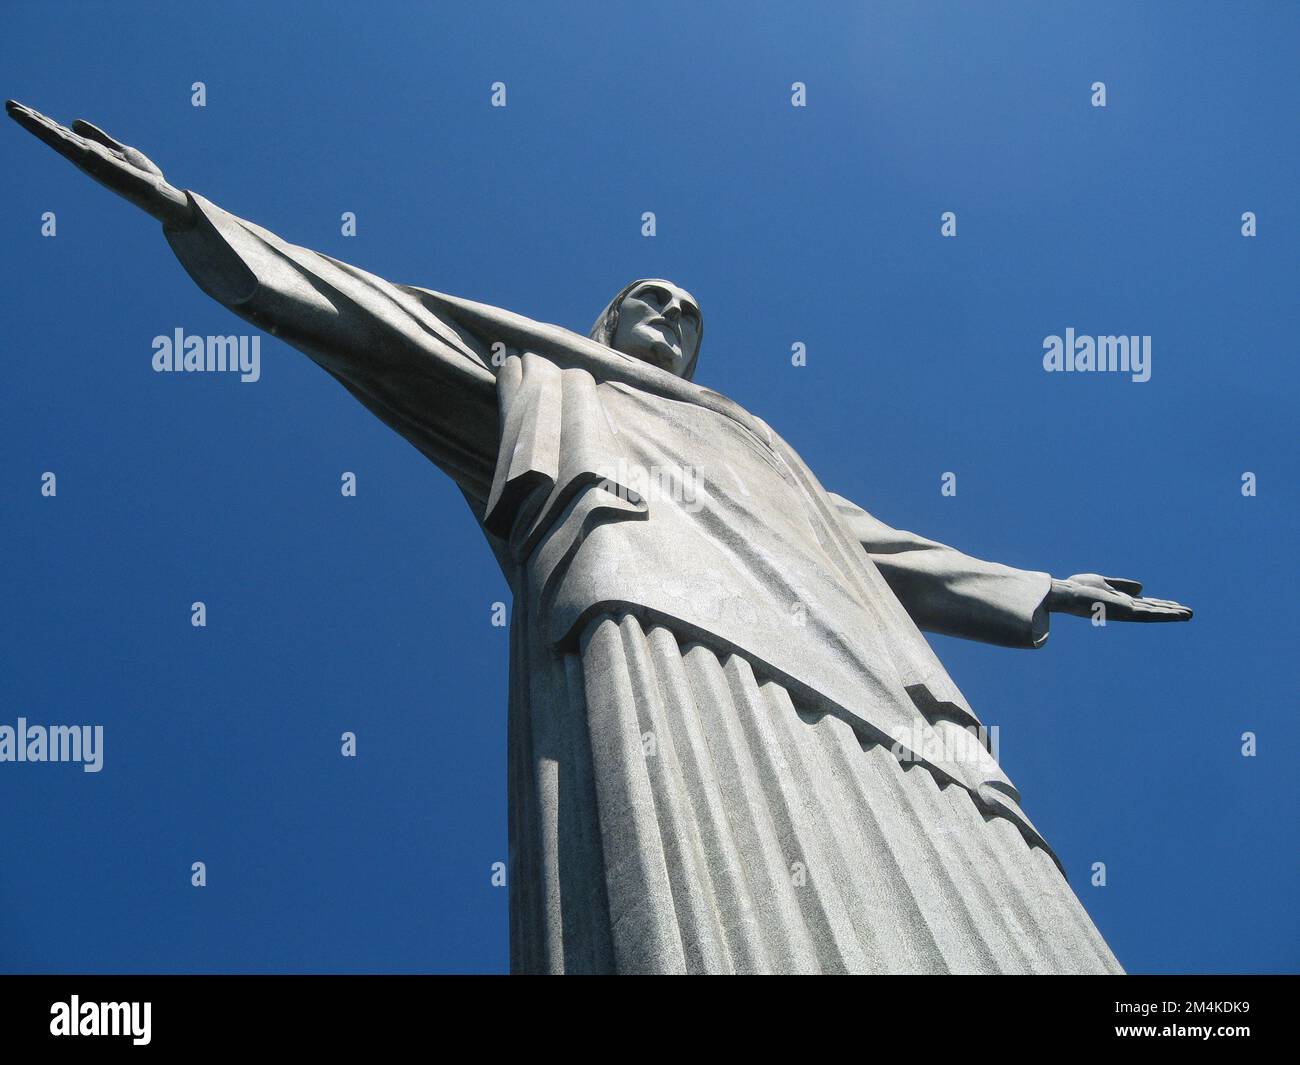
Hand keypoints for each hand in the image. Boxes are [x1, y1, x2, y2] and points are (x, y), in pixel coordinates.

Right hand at [6, 99, 193, 229]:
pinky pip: (67, 143)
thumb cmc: (141, 174)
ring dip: (33, 123)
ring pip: (54, 136)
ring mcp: (85, 157)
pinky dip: (50, 132)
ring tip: (12, 108)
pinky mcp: (90, 159)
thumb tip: (74, 122)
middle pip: (53, 133)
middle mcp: (83, 155)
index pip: (62, 133)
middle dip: (32, 120)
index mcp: (89, 150)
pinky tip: (37, 122)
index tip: (24, 109)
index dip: (44, 121)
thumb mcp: (119, 149)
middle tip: (9, 104)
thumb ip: (98, 136)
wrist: (156, 191)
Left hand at [1047, 574, 1191, 621]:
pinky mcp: (1126, 612)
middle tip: (1189, 614)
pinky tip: (1177, 614)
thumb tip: (1142, 588)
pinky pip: (1149, 614)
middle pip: (1153, 610)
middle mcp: (1125, 608)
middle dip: (1170, 611)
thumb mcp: (1103, 582)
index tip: (1176, 605)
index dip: (1161, 604)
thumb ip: (1122, 585)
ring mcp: (1126, 611)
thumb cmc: (1079, 588)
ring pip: (1154, 613)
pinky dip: (1164, 614)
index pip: (1145, 604)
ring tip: (1189, 615)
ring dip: (1172, 614)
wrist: (1067, 594)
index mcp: (1121, 601)